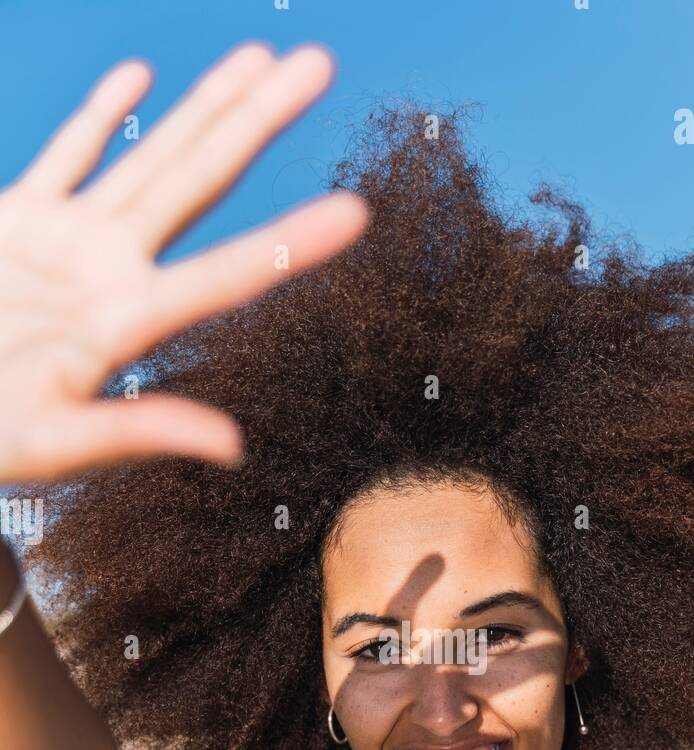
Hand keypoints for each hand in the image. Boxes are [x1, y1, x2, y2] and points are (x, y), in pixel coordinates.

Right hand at [0, 42, 368, 481]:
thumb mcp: (54, 444)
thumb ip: (137, 432)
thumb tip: (232, 445)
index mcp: (122, 324)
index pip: (224, 277)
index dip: (289, 242)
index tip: (357, 212)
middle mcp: (108, 275)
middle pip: (198, 185)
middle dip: (256, 123)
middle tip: (319, 66)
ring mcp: (64, 243)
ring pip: (147, 157)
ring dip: (204, 106)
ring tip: (263, 57)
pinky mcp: (14, 222)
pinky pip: (63, 157)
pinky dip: (97, 116)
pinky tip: (139, 74)